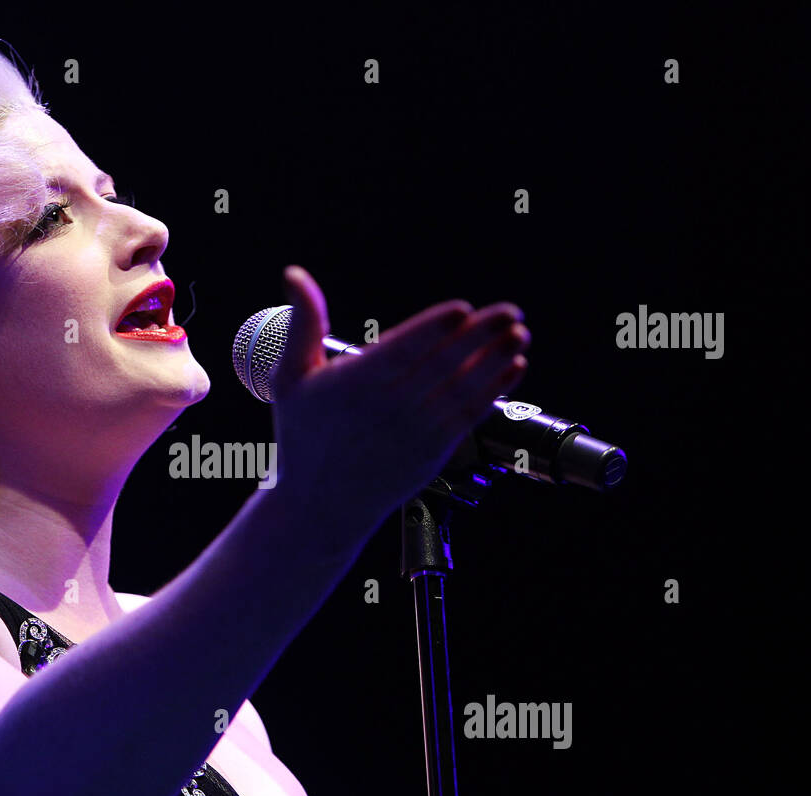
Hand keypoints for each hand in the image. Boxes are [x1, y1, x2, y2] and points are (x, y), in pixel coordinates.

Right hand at [268, 265, 529, 536]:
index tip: (461, 310)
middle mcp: (389, 407)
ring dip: (495, 359)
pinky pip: (471, 414)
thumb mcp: (291, 378)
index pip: (401, 350)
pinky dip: (495, 389)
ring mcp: (416, 431)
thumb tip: (294, 275)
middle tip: (510, 311)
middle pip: (442, 364)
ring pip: (464, 388)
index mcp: (355, 385)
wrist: (321, 505)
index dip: (433, 329)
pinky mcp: (436, 450)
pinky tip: (513, 367)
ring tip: (518, 333)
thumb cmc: (305, 437)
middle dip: (480, 335)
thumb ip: (302, 324)